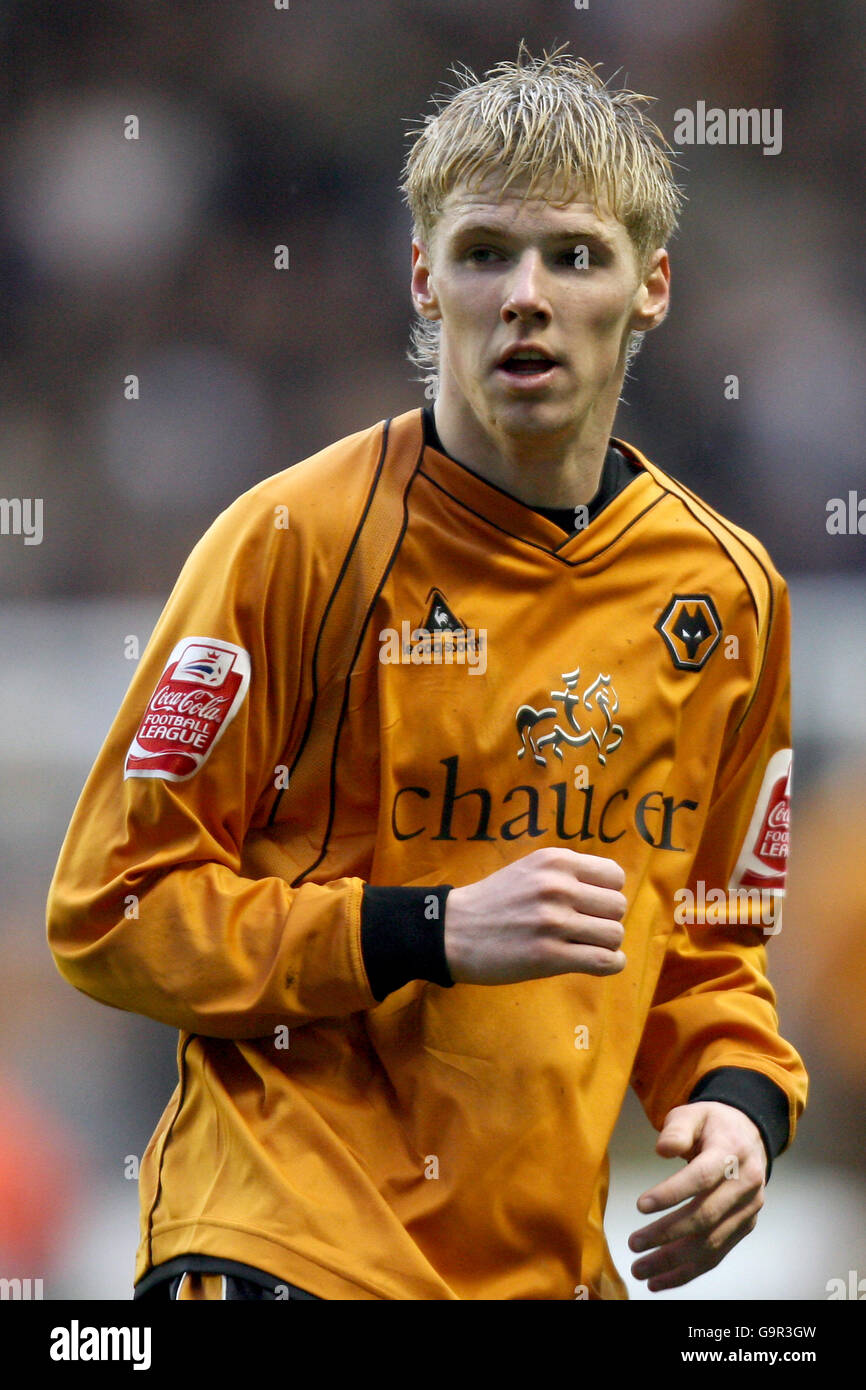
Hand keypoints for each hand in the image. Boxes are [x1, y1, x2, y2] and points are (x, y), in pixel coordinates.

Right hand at [443, 847, 625, 985]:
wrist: (452, 931)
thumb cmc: (493, 901)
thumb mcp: (529, 869)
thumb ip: (566, 873)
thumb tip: (609, 890)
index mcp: (555, 861)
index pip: (614, 876)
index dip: (607, 893)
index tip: (590, 905)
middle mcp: (557, 886)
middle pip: (617, 906)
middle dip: (606, 920)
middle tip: (585, 929)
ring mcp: (553, 922)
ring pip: (614, 934)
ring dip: (605, 944)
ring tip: (585, 946)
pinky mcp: (549, 956)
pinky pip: (605, 961)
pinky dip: (610, 964)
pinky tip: (596, 963)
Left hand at [628, 1101, 766, 1292]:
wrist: (749, 1136)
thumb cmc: (713, 1125)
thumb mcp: (693, 1113)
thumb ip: (677, 1129)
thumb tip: (662, 1149)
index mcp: (731, 1152)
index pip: (702, 1177)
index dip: (672, 1193)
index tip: (640, 1205)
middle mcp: (745, 1185)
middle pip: (705, 1216)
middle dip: (667, 1234)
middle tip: (634, 1244)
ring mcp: (747, 1210)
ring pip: (711, 1243)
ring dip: (674, 1262)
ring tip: (641, 1269)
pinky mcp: (744, 1227)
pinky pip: (717, 1254)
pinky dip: (688, 1271)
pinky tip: (661, 1280)